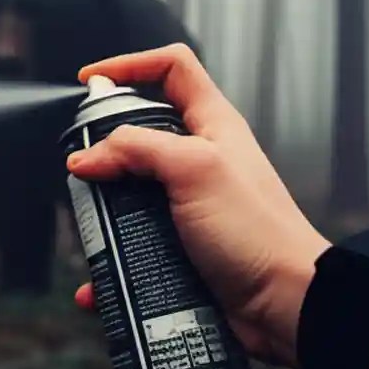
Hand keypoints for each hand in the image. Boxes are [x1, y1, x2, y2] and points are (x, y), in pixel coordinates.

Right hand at [66, 44, 328, 366]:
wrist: (286, 303)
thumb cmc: (256, 230)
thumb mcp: (194, 169)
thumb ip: (136, 149)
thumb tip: (86, 156)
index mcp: (211, 126)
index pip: (171, 69)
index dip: (130, 66)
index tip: (90, 80)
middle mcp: (199, 161)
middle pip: (138, 136)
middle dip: (104, 153)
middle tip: (82, 172)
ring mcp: (189, 206)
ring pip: (128, 198)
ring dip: (102, 217)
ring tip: (90, 233)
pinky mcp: (181, 249)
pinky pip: (133, 251)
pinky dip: (111, 267)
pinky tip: (97, 284)